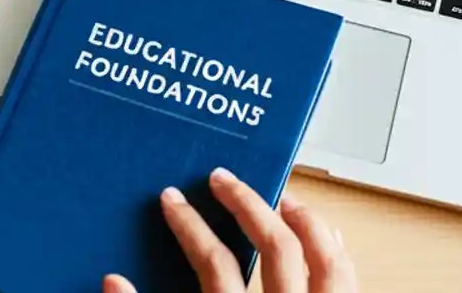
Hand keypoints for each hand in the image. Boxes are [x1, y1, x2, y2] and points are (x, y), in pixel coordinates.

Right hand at [104, 169, 356, 292]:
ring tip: (281, 199)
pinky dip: (338, 255)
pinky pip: (349, 282)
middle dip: (248, 205)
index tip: (173, 200)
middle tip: (223, 178)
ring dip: (306, 223)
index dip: (191, 227)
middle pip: (278, 248)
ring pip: (329, 262)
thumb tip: (112, 281)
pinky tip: (328, 238)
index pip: (216, 266)